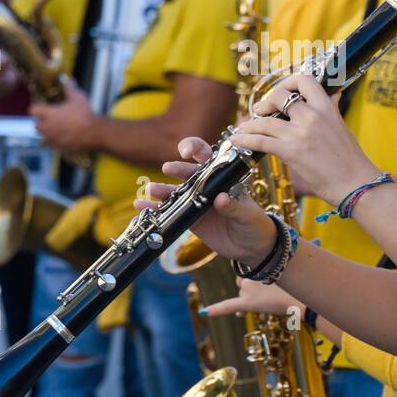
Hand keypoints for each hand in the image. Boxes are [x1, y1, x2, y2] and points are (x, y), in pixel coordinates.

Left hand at [29, 79, 95, 151]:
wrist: (94, 132)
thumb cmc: (85, 114)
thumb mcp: (77, 98)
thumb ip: (69, 88)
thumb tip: (66, 79)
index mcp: (49, 114)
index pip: (32, 110)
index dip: (36, 108)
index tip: (41, 106)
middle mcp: (47, 127)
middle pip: (36, 125)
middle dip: (42, 122)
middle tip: (50, 119)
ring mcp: (52, 138)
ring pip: (41, 137)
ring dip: (46, 134)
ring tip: (55, 130)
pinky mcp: (58, 147)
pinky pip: (51, 145)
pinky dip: (53, 142)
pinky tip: (61, 137)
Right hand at [136, 136, 276, 266]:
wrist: (251, 248)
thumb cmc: (255, 224)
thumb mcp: (248, 214)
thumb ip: (234, 206)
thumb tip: (221, 199)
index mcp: (223, 178)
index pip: (208, 157)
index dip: (196, 149)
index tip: (186, 151)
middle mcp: (207, 186)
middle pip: (188, 172)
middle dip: (177, 168)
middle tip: (168, 168)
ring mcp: (196, 202)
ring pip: (175, 192)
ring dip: (162, 189)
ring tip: (151, 189)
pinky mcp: (188, 218)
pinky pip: (168, 211)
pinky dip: (154, 209)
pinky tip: (141, 206)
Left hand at [200, 276, 300, 317]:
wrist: (304, 299)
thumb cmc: (302, 286)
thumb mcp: (294, 274)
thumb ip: (286, 270)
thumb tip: (302, 253)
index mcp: (261, 267)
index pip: (250, 269)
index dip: (253, 275)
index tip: (259, 278)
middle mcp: (251, 277)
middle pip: (243, 282)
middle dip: (251, 288)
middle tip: (269, 293)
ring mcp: (248, 290)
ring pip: (242, 294)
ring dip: (248, 299)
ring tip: (267, 302)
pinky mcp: (247, 304)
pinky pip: (228, 306)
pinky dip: (216, 309)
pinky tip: (203, 312)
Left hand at [231, 69, 378, 205]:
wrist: (356, 183)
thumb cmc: (350, 160)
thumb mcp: (342, 126)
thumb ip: (331, 110)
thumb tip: (332, 95)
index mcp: (327, 108)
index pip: (305, 80)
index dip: (288, 82)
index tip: (280, 92)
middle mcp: (313, 116)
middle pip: (279, 96)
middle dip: (265, 102)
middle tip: (259, 111)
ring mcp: (300, 133)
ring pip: (264, 120)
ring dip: (249, 124)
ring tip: (242, 128)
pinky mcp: (291, 151)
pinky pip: (260, 141)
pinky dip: (244, 139)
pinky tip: (237, 140)